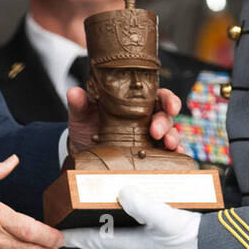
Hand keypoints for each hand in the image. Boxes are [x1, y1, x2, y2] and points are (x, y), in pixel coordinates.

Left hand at [62, 184, 202, 248]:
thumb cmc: (188, 240)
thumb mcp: (165, 217)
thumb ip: (142, 204)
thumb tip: (122, 191)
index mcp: (127, 245)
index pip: (91, 239)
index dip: (73, 235)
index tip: (57, 233)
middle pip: (98, 246)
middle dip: (84, 238)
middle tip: (72, 227)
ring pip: (112, 248)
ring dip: (100, 238)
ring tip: (94, 224)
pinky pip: (127, 247)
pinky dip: (118, 237)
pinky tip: (128, 226)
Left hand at [66, 85, 182, 154]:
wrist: (82, 154)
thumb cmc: (86, 128)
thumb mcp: (81, 115)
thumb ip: (80, 103)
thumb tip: (74, 92)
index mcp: (135, 104)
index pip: (157, 96)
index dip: (168, 99)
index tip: (170, 105)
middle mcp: (146, 119)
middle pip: (166, 116)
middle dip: (165, 122)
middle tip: (156, 131)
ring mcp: (149, 138)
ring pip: (170, 134)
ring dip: (173, 138)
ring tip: (168, 144)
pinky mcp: (149, 155)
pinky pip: (167, 154)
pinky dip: (175, 155)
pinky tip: (174, 156)